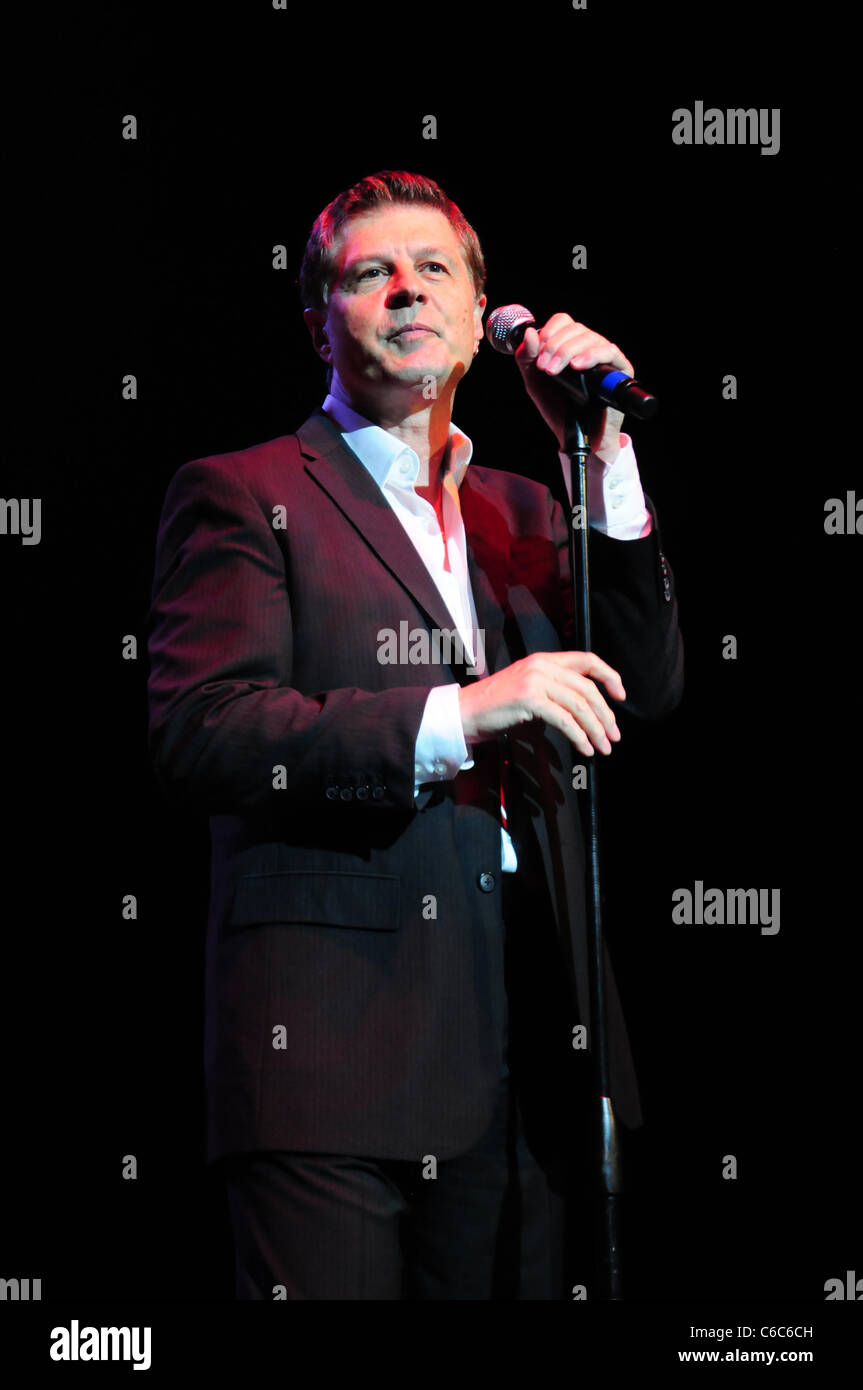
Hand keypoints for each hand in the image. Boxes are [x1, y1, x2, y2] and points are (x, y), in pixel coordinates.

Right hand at [458, 651, 625, 757]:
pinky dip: (578, 736)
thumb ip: (554, 689)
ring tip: (603, 747)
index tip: (621, 695)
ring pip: (579, 706)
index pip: (587, 660)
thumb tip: (585, 708)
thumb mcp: (529, 688)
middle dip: (605, 715)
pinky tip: (585, 748)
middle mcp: (541, 665)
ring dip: (595, 729)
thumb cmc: (496, 707)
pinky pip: (564, 719)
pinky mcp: (529, 699)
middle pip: (588, 688)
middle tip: (615, 735)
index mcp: (544, 659)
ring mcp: (535, 680)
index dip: (609, 676)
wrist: (464, 712)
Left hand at [513, 314, 633, 458]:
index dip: (549, 332)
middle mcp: (589, 347)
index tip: (538, 355)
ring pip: (589, 337)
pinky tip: (577, 366)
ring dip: (567, 351)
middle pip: (575, 328)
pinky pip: (609, 351)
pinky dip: (590, 355)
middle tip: (544, 368)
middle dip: (554, 346)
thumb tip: (528, 333)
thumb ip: (527, 359)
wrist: (576, 436)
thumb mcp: (535, 383)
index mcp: (570, 346)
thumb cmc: (558, 409)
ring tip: (553, 372)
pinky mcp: (620, 368)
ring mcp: (605, 357)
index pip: (563, 322)